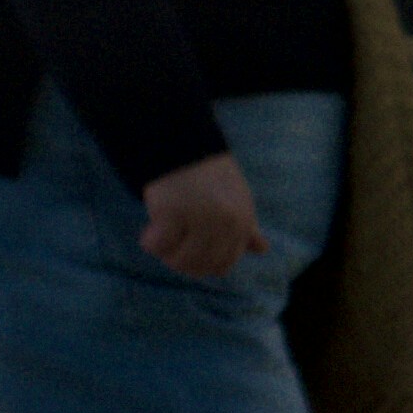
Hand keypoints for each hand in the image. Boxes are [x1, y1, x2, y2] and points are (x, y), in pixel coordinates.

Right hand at [138, 151, 263, 281]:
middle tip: (170, 244)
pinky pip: (157, 246)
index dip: (203, 262)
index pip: (223, 264)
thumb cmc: (209, 176)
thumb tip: (262, 249)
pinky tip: (149, 231)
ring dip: (166, 254)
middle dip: (182, 261)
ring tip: (160, 236)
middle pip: (200, 266)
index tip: (189, 248)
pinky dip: (150, 242)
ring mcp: (200, 219)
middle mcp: (225, 224)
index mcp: (243, 222)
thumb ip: (246, 229)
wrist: (183, 146)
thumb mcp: (236, 201)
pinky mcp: (172, 214)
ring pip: (179, 261)